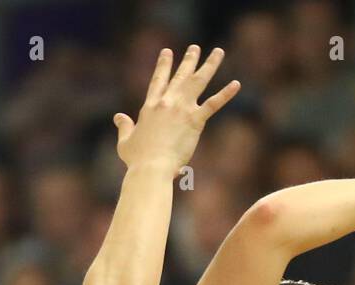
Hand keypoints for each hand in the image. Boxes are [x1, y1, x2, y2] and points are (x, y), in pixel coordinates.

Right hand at [113, 46, 239, 171]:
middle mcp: (166, 102)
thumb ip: (123, 126)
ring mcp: (181, 109)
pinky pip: (213, 104)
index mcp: (150, 107)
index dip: (163, 65)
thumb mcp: (125, 141)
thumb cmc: (137, 159)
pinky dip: (226, 94)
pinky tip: (236, 84)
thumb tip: (118, 117)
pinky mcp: (195, 120)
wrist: (151, 167)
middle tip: (195, 47)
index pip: (158, 81)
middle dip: (188, 60)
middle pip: (180, 76)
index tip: (168, 52)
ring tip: (218, 51)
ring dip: (210, 65)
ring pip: (198, 81)